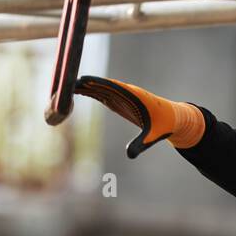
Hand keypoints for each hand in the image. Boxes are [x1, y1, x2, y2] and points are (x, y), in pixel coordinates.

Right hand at [75, 75, 204, 158]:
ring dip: (82, 87)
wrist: (172, 117)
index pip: (110, 86)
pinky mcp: (117, 99)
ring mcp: (120, 94)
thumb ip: (141, 144)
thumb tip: (130, 155)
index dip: (95, 83)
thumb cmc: (164, 125)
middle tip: (63, 84)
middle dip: (83, 84)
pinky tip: (75, 92)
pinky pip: (100, 93)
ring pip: (98, 88)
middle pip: (100, 84)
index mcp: (133, 95)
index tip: (79, 80)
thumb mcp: (153, 137)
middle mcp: (125, 91)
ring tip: (62, 87)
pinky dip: (88, 92)